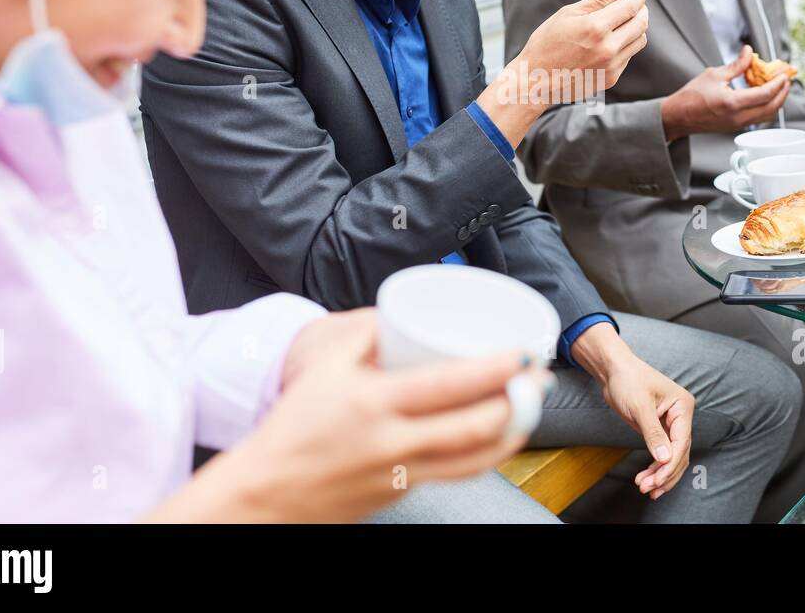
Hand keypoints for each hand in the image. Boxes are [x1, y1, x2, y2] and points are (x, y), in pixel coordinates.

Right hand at [202, 309, 550, 522]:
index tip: (520, 354)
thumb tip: (399, 312)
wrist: (267, 492)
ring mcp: (400, 474)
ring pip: (474, 459)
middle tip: (538, 379)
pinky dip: (485, 456)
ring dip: (511, 434)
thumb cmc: (293, 427)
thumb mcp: (322, 365)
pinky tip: (498, 439)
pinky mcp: (402, 493)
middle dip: (517, 402)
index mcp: (374, 404)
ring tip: (529, 409)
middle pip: (474, 426)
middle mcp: (392, 443)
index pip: (449, 386)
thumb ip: (362, 332)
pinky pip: (456, 475)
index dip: (494, 370)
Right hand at [511, 0, 648, 104]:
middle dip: (641, 11)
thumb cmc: (547, 43)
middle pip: (641, 24)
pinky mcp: (611, 78)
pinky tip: (610, 42)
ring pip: (639, 41)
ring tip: (623, 23)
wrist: (536, 80)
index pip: (630, 7)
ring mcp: (611, 65)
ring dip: (636, 28)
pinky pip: (628, 56)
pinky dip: (625, 45)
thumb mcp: (569, 14)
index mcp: (596, 27)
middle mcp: (607, 48)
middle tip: (635, 6)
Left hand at [570, 325, 693, 499]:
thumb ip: (653, 433)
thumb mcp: (639, 406)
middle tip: (648, 489)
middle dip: (665, 473)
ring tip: (645, 488)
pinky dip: (655, 467)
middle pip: (680, 453)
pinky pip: (662, 453)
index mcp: (683, 406)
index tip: (657, 481)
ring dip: (660, 474)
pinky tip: (646, 478)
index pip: (681, 442)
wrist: (613, 370)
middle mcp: (680, 416)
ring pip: (672, 457)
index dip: (670, 465)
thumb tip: (665, 459)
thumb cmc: (627, 379)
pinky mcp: (658, 429)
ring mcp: (670, 424)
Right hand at [661, 44, 789, 139]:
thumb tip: (749, 52)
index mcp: (733, 103)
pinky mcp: (736, 126)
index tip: (783, 74)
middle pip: (772, 108)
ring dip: (776, 101)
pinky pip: (758, 118)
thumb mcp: (714, 74)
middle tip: (786, 80)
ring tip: (778, 87)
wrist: (678, 117)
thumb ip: (736, 65)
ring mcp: (738, 124)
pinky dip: (766, 106)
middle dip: (783, 93)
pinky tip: (763, 94)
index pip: (765, 94)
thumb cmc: (691, 96)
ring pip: (767, 115)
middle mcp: (738, 117)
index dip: (778, 83)